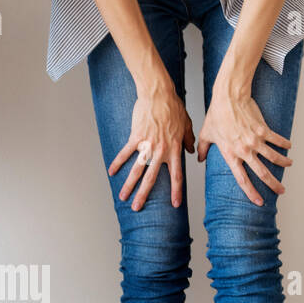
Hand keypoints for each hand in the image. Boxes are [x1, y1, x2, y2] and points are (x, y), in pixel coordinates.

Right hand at [108, 84, 194, 209]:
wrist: (159, 94)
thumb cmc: (173, 107)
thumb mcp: (186, 124)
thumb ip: (189, 139)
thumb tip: (192, 151)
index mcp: (174, 150)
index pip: (177, 175)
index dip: (176, 191)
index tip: (175, 204)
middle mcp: (160, 151)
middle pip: (151, 178)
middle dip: (144, 195)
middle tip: (137, 208)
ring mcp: (147, 145)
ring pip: (136, 170)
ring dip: (129, 185)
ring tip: (123, 197)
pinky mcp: (135, 137)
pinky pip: (125, 153)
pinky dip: (117, 162)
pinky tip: (111, 172)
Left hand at [197, 71, 292, 206]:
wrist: (229, 97)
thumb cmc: (216, 114)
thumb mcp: (206, 134)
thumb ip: (203, 149)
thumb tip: (198, 158)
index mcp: (231, 155)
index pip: (242, 180)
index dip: (251, 192)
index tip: (259, 201)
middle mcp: (244, 151)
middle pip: (262, 173)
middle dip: (273, 184)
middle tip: (281, 191)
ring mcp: (255, 141)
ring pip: (273, 157)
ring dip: (283, 163)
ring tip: (289, 165)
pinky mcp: (263, 129)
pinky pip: (277, 140)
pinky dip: (284, 144)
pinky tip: (289, 146)